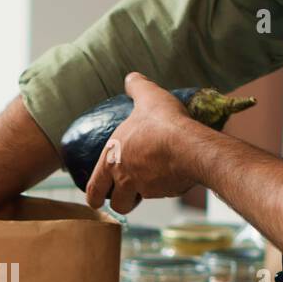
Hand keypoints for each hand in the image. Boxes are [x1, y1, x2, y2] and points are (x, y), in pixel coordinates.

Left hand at [86, 73, 199, 214]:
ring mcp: (144, 187)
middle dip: (115, 203)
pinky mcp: (165, 193)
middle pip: (114, 202)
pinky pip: (161, 195)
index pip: (94, 186)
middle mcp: (124, 177)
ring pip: (135, 204)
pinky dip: (163, 190)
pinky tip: (171, 177)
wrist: (189, 146)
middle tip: (119, 200)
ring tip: (143, 192)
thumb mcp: (148, 97)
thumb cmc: (164, 123)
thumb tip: (131, 77)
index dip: (94, 195)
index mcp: (113, 157)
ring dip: (137, 200)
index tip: (96, 199)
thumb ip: (137, 87)